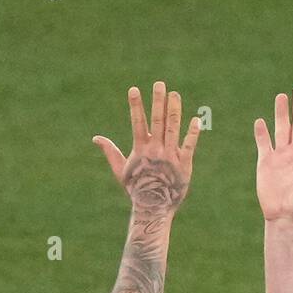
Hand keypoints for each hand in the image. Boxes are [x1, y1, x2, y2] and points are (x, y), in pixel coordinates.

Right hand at [94, 81, 201, 214]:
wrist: (154, 208)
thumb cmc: (137, 189)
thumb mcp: (121, 170)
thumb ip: (110, 152)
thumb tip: (96, 138)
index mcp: (141, 150)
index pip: (137, 123)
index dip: (135, 105)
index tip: (134, 89)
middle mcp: (155, 151)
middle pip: (157, 121)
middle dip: (157, 101)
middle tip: (159, 84)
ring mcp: (170, 157)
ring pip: (173, 129)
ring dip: (174, 110)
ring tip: (175, 94)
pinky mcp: (184, 164)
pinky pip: (189, 145)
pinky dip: (192, 133)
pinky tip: (196, 119)